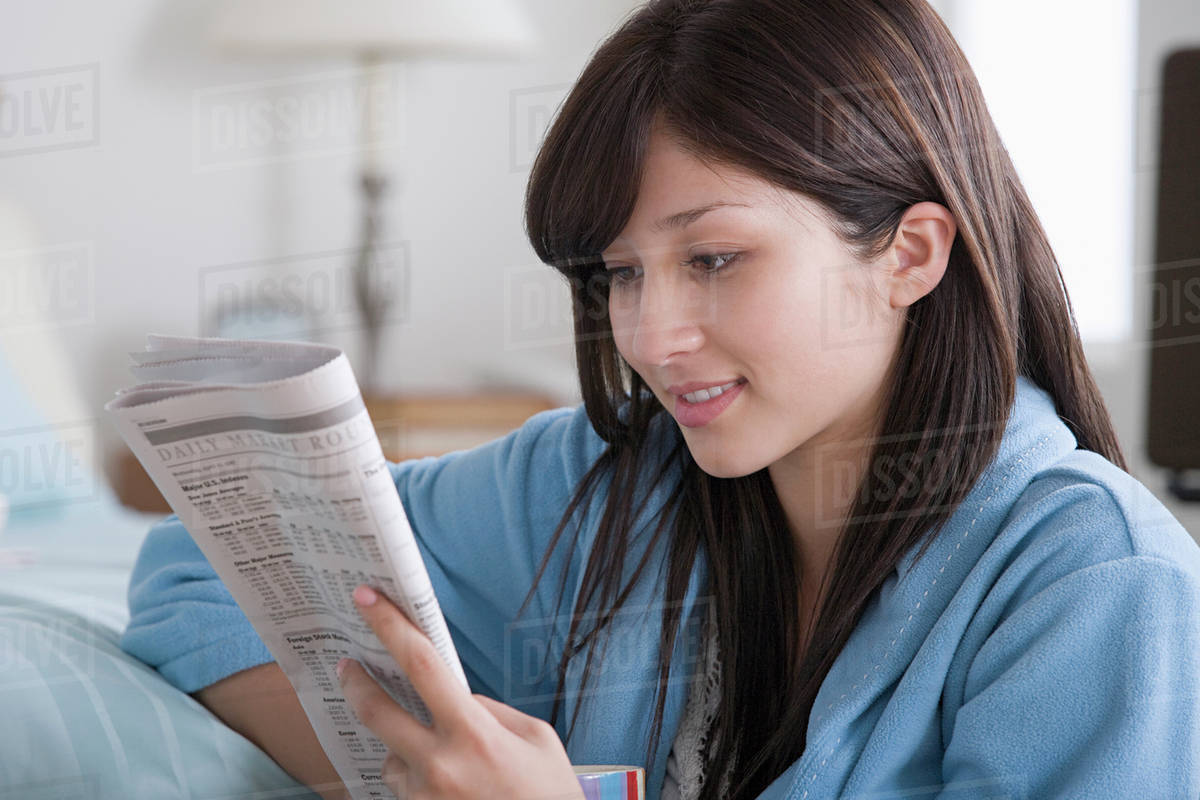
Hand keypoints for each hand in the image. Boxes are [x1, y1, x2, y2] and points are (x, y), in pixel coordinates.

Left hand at [337, 584, 584, 799]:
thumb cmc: (548, 793)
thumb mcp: (535, 738)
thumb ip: (491, 711)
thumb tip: (456, 697)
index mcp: (474, 734)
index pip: (422, 665)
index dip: (390, 627)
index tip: (367, 599)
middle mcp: (440, 765)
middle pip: (377, 710)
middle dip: (355, 682)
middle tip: (347, 666)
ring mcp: (423, 798)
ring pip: (390, 757)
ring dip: (403, 748)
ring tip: (444, 760)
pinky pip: (403, 788)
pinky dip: (417, 779)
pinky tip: (449, 787)